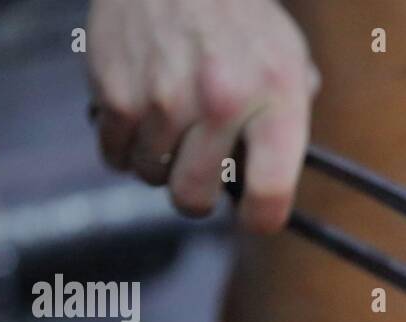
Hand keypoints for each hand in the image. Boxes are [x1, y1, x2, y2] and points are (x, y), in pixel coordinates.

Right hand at [87, 0, 318, 232]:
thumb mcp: (287, 58)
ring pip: (152, 176)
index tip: (255, 216)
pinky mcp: (115, 91)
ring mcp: (163, 98)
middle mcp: (219, 101)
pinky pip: (115, 155)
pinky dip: (125, 146)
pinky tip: (141, 116)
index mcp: (274, 96)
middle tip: (201, 172)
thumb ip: (290, 117)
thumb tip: (276, 174)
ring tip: (171, 125)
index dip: (262, 217)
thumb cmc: (239, 17)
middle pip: (193, 198)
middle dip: (197, 195)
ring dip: (159, 163)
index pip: (270, 191)